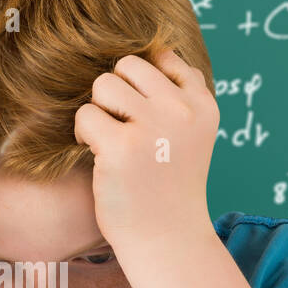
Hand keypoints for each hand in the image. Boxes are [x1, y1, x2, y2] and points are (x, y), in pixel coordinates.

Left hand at [74, 50, 218, 253]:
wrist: (166, 239)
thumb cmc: (169, 185)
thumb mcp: (192, 134)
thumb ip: (182, 92)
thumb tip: (157, 48)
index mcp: (204, 105)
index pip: (166, 60)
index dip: (144, 86)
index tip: (145, 120)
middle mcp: (183, 111)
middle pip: (127, 66)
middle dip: (116, 94)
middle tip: (120, 129)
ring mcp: (153, 127)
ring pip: (103, 85)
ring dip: (98, 110)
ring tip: (108, 140)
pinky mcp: (121, 147)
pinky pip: (86, 114)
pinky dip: (84, 134)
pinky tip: (98, 155)